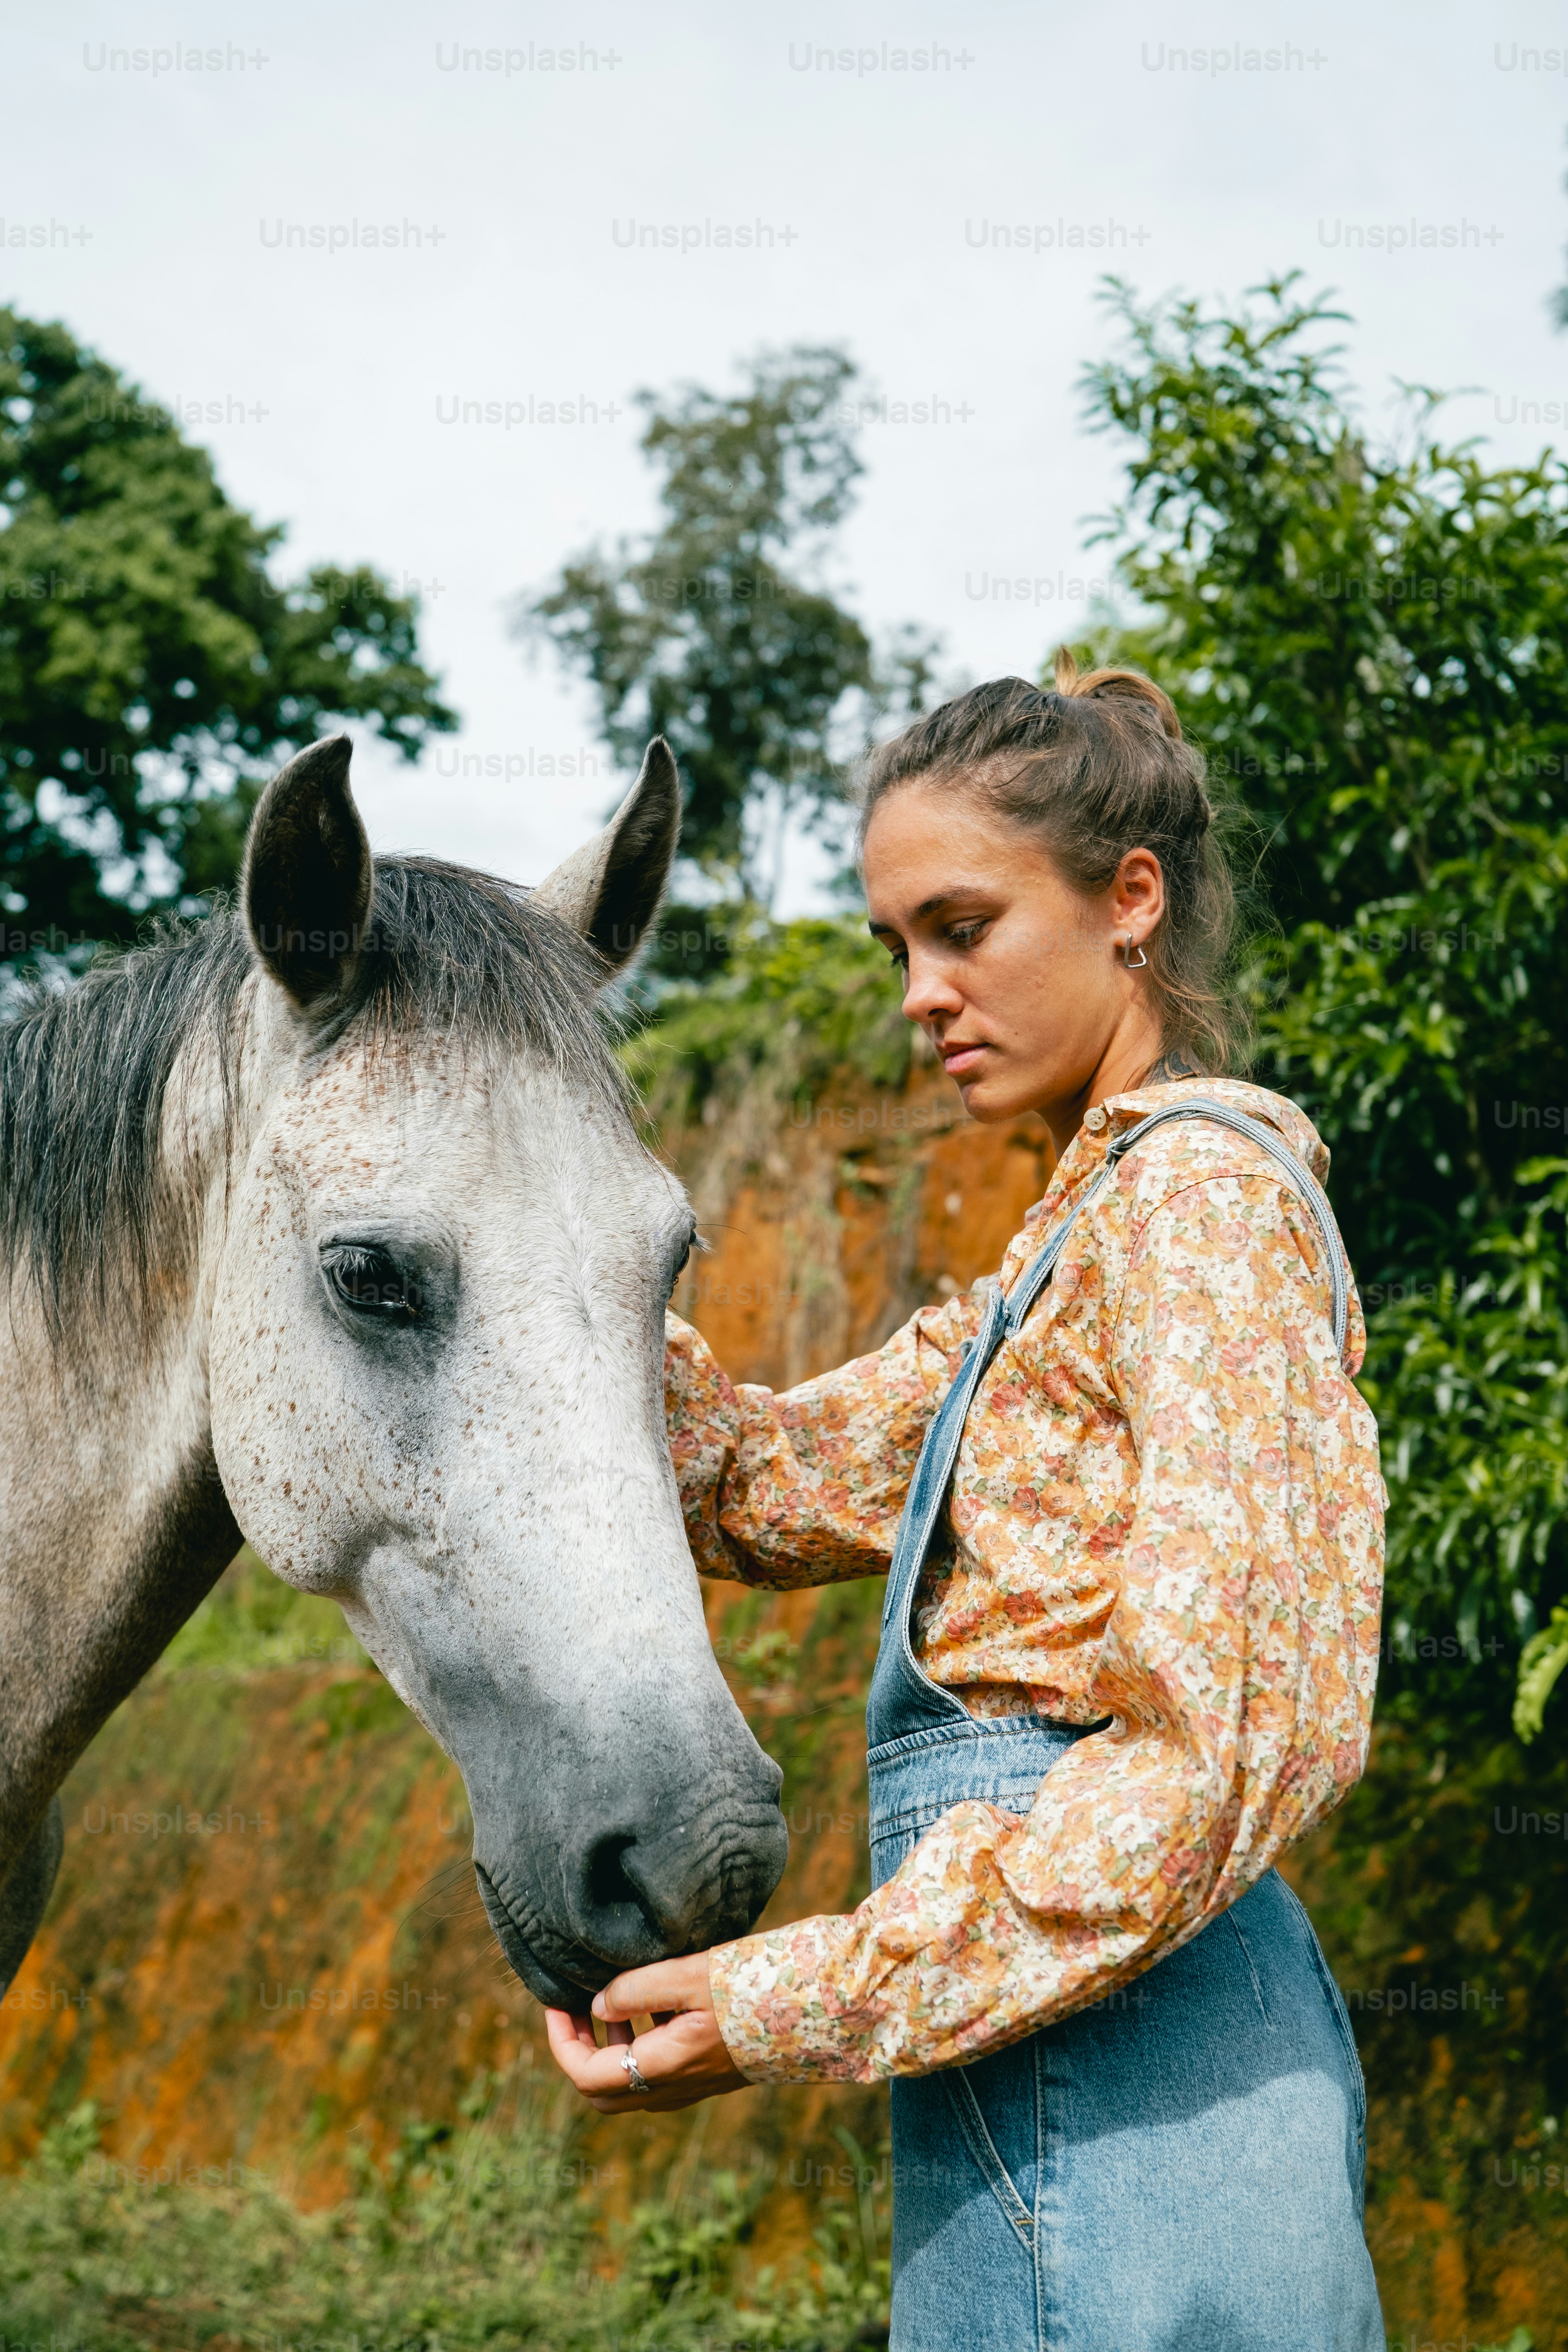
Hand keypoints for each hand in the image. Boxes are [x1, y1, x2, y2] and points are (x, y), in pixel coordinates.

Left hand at [544, 1951, 750, 2113]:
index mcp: (666, 2065)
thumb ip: (639, 1989)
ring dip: (610, 2045)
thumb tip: (597, 2003)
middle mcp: (676, 2086)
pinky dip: (639, 2044)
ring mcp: (695, 2085)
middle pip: (601, 2092)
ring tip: (614, 1996)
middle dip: (579, 2049)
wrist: (821, 2008)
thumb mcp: (692, 1975)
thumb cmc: (756, 1986)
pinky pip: (657, 2073)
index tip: (555, 2000)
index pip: (587, 2075)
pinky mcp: (711, 2074)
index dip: (560, 2040)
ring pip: (628, 2083)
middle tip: (576, 2004)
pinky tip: (655, 2004)